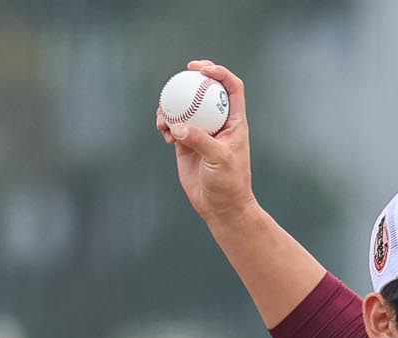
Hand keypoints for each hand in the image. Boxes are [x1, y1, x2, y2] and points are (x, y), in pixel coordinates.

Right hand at [155, 59, 254, 225]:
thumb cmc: (228, 184)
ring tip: (165, 115)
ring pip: (185, 107)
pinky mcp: (186, 143)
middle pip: (207, 90)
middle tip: (183, 72)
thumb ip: (199, 140)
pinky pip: (173, 125)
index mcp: (234, 121)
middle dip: (195, 76)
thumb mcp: (219, 160)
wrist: (220, 207)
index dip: (220, 73)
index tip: (204, 70)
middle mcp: (217, 123)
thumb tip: (177, 126)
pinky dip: (166, 124)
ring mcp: (200, 131)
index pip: (232, 88)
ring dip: (174, 104)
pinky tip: (164, 131)